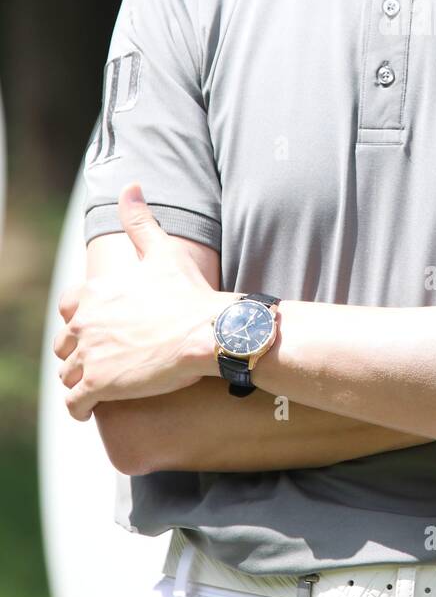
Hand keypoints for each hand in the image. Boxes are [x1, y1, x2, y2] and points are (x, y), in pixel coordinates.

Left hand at [54, 182, 224, 421]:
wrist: (209, 332)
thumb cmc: (189, 293)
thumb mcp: (162, 252)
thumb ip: (140, 221)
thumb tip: (131, 186)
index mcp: (95, 293)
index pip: (67, 308)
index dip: (81, 319)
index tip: (98, 329)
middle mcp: (85, 323)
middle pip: (65, 343)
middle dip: (79, 352)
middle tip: (102, 360)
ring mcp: (90, 355)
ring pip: (68, 373)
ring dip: (80, 380)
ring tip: (99, 387)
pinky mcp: (98, 385)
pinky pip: (74, 403)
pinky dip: (79, 408)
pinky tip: (93, 410)